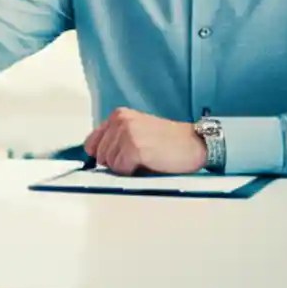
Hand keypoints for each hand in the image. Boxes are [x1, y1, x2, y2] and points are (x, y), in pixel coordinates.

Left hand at [83, 107, 206, 175]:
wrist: (195, 144)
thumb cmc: (169, 142)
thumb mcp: (137, 133)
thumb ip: (116, 140)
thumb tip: (96, 159)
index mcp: (119, 115)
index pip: (91, 142)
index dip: (102, 155)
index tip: (113, 160)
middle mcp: (120, 121)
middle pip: (99, 155)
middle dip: (116, 163)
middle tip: (139, 158)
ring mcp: (126, 133)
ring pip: (109, 164)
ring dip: (126, 168)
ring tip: (145, 159)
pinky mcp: (134, 148)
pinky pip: (121, 170)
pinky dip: (133, 172)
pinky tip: (149, 163)